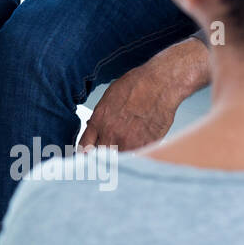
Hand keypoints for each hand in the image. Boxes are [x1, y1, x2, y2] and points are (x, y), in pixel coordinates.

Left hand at [78, 39, 208, 150]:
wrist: (159, 84)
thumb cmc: (136, 85)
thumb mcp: (108, 98)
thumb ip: (100, 118)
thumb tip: (94, 128)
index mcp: (99, 121)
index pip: (84, 147)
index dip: (85, 153)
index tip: (87, 156)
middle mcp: (112, 134)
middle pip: (100, 157)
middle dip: (101, 156)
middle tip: (106, 154)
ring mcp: (129, 142)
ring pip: (119, 160)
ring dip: (120, 157)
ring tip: (125, 149)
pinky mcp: (147, 146)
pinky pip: (138, 157)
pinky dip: (137, 155)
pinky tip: (139, 146)